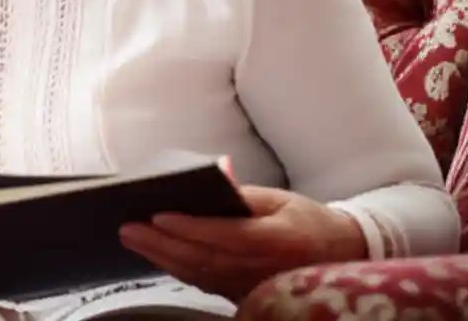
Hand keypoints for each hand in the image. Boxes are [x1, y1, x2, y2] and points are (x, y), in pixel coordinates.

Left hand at [118, 185, 366, 300]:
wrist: (340, 257)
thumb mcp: (280, 199)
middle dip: (161, 244)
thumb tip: (215, 171)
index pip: (225, 235)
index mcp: (276, 240)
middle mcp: (263, 269)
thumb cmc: (307, 220)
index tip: (158, 216)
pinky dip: (176, 269)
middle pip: (204, 259)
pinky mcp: (244, 296)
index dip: (190, 228)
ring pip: (199, 275)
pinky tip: (154, 255)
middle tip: (128, 229)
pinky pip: (204, 284)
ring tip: (132, 240)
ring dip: (161, 258)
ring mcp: (253, 288)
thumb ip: (244, 193)